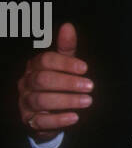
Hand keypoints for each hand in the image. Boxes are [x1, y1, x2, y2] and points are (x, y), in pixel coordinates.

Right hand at [18, 21, 92, 140]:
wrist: (46, 114)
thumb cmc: (57, 84)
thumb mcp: (63, 66)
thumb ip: (66, 48)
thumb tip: (68, 26)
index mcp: (34, 66)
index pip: (45, 60)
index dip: (65, 63)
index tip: (85, 68)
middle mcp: (26, 83)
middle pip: (43, 80)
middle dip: (68, 83)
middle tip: (90, 86)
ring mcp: (25, 102)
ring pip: (41, 100)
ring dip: (67, 100)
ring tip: (88, 101)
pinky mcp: (29, 120)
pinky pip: (41, 121)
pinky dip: (59, 119)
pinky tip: (75, 117)